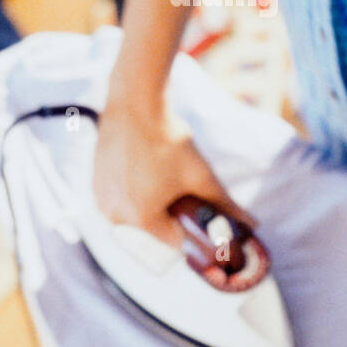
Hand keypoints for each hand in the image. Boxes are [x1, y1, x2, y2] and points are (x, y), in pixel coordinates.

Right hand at [92, 97, 257, 253]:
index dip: (193, 231)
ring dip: (153, 204)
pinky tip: (147, 170)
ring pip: (136, 214)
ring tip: (164, 176)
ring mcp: (102, 199)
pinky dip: (135, 192)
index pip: (175, 242)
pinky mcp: (95, 183)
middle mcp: (115, 216)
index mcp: (141, 220)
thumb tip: (251, 225)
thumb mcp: (200, 175)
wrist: (136, 104)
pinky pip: (120, 199)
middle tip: (184, 190)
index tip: (202, 216)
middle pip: (154, 229)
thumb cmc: (167, 140)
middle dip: (173, 215)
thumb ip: (225, 205)